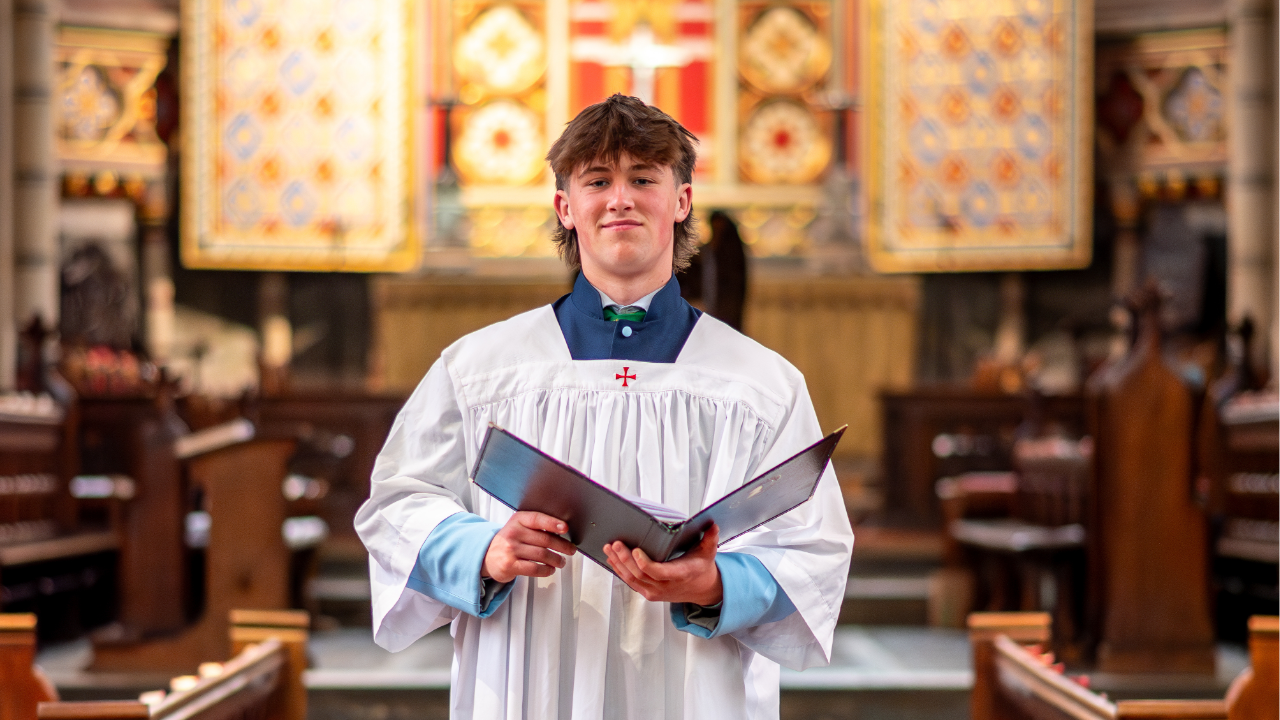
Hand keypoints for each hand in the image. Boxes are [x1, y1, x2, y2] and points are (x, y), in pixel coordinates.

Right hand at [482, 511, 576, 583]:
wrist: (486, 556)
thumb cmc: (509, 542)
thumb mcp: (518, 528)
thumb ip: (536, 528)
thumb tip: (562, 532)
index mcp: (518, 520)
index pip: (537, 519)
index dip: (553, 523)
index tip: (565, 529)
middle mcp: (513, 533)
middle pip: (544, 539)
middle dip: (562, 546)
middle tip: (571, 550)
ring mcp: (510, 550)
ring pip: (542, 555)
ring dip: (556, 559)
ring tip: (561, 561)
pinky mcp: (510, 565)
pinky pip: (534, 568)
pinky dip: (546, 570)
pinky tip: (550, 569)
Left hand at [603, 524, 722, 605]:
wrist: (701, 589)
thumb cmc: (701, 568)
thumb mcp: (708, 552)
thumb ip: (710, 539)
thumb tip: (713, 526)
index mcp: (680, 575)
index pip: (659, 572)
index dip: (645, 563)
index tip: (636, 550)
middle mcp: (666, 585)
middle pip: (640, 574)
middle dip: (626, 559)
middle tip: (616, 544)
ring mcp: (656, 591)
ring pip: (632, 579)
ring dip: (619, 564)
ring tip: (609, 549)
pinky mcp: (649, 592)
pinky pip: (631, 583)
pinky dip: (620, 571)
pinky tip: (612, 560)